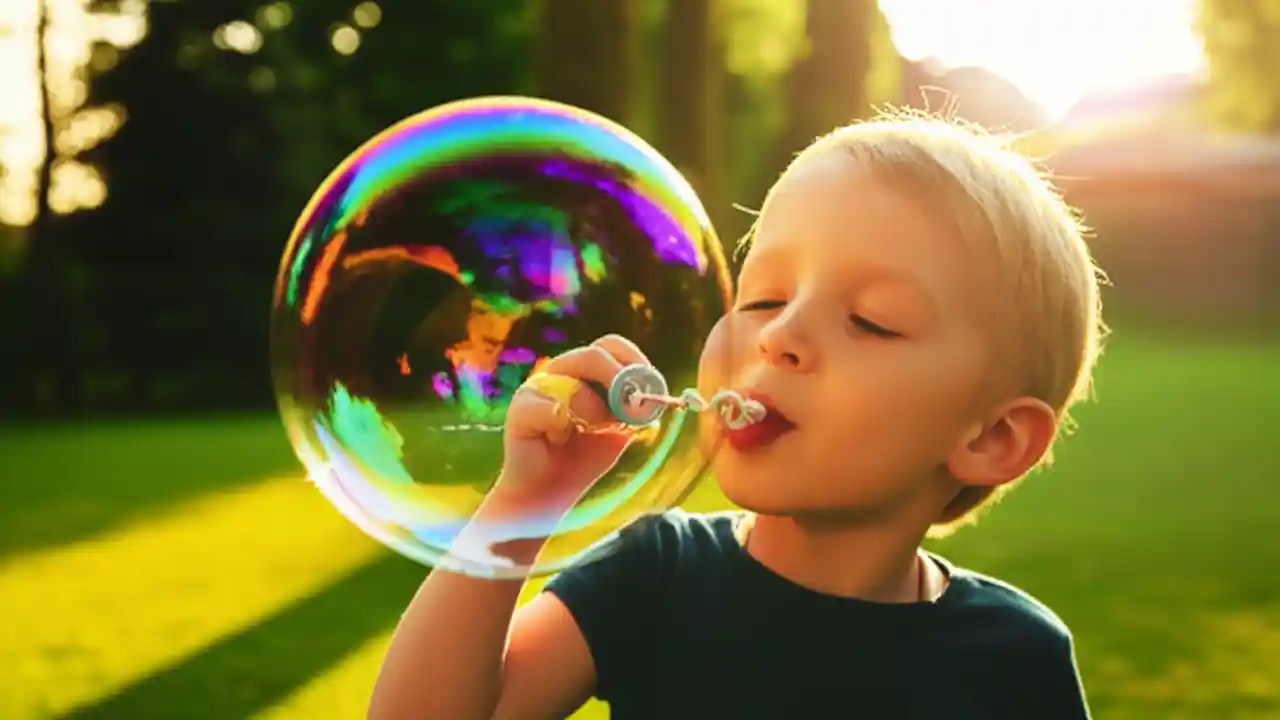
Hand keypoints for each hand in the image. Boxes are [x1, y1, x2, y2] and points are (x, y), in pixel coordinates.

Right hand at [494, 334, 652, 513]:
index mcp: (585, 370)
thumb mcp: (619, 433)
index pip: (610, 346)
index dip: (634, 360)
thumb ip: (635, 413)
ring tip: (589, 431)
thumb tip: (654, 399)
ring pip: (574, 386)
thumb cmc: (584, 457)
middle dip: (619, 380)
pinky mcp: (520, 409)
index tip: (652, 386)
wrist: (550, 492)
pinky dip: (562, 427)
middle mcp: (560, 371)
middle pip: (592, 355)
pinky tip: (557, 440)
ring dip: (593, 412)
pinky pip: (551, 410)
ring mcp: (537, 387)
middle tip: (630, 407)